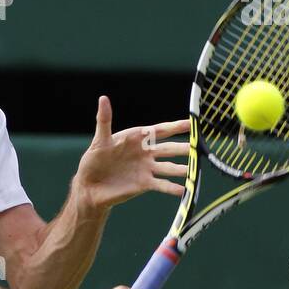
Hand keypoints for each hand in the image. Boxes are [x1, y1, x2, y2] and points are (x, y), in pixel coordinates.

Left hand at [75, 97, 189, 211]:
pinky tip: (184, 189)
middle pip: (169, 148)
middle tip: (198, 147)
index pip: (160, 130)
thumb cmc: (93, 161)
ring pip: (168, 167)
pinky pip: (161, 185)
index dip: (175, 127)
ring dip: (181, 168)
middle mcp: (145, 152)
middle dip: (183, 148)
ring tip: (194, 170)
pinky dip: (172, 187)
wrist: (90, 187)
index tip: (191, 123)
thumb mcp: (99, 140)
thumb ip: (104, 121)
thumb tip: (103, 99)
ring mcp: (146, 169)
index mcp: (137, 138)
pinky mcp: (144, 184)